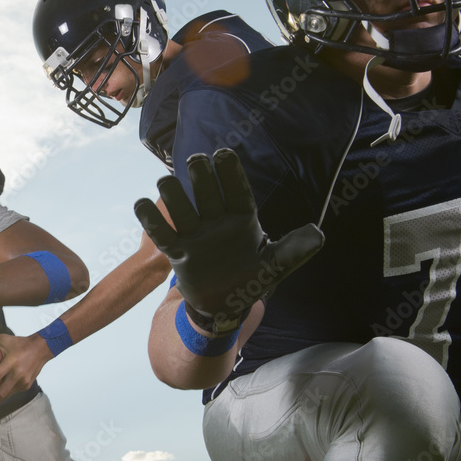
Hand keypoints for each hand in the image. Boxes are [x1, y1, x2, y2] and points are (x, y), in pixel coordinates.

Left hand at [0, 332, 49, 406]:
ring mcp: (23, 382)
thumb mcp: (5, 339)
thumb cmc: (21, 344)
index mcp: (11, 362)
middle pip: (1, 394)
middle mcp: (17, 374)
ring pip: (6, 396)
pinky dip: (4, 396)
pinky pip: (13, 393)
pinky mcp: (27, 385)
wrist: (42, 349)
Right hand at [134, 149, 323, 333]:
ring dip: (174, 195)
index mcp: (243, 219)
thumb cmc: (252, 281)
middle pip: (207, 193)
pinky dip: (151, 220)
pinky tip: (141, 203)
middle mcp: (217, 221)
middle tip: (196, 162)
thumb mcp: (275, 266)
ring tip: (167, 182)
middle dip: (201, 176)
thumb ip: (294, 250)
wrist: (226, 307)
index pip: (237, 191)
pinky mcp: (179, 253)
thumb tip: (319, 235)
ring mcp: (196, 235)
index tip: (223, 153)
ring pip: (182, 209)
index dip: (230, 173)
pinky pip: (163, 234)